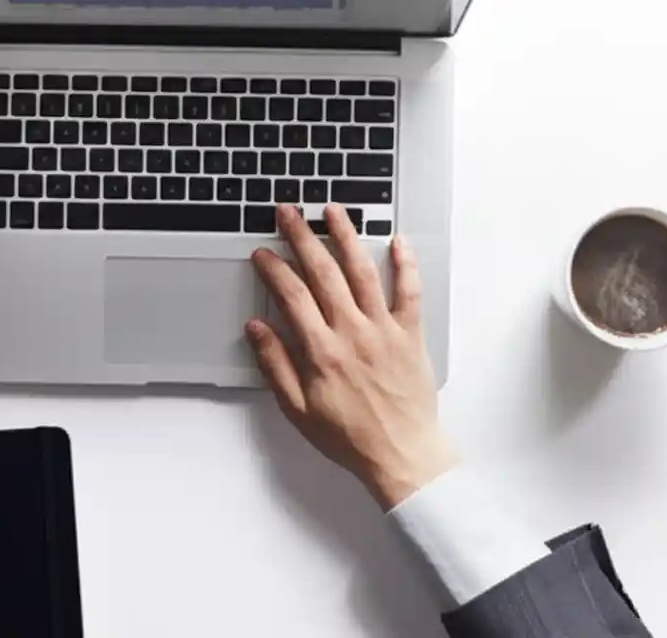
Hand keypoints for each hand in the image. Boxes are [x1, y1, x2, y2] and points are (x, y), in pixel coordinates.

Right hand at [247, 204, 459, 508]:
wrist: (401, 455)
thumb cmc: (350, 438)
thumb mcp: (297, 409)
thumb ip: (275, 365)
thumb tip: (256, 328)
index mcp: (322, 352)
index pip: (292, 296)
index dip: (274, 269)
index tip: (262, 253)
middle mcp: (353, 333)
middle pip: (324, 272)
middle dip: (302, 237)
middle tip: (289, 213)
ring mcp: (384, 330)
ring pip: (363, 272)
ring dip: (346, 236)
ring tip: (334, 210)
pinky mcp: (410, 335)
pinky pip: (409, 291)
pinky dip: (405, 263)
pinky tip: (396, 240)